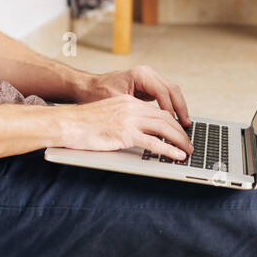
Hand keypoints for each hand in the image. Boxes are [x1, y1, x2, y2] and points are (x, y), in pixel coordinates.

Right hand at [58, 94, 193, 160]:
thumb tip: (137, 131)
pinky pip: (154, 142)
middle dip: (180, 131)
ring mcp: (129, 120)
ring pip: (164, 128)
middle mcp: (131, 107)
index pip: (156, 110)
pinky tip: (177, 155)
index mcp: (128, 101)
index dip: (171, 122)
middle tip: (189, 142)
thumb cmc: (82, 123)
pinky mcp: (125, 134)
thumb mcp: (108, 115)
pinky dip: (169, 150)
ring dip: (179, 140)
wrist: (67, 123)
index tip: (179, 131)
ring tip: (188, 150)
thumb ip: (124, 119)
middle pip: (165, 118)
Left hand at [77, 65, 190, 126]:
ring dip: (179, 107)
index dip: (170, 110)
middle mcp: (147, 73)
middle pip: (172, 90)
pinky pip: (165, 95)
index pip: (163, 93)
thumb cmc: (97, 94)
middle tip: (186, 125)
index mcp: (141, 75)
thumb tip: (151, 125)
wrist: (86, 87)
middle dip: (181, 108)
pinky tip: (174, 119)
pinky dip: (171, 106)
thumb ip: (135, 112)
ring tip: (184, 124)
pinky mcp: (148, 85)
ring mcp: (149, 78)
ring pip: (172, 91)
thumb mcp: (117, 103)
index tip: (175, 125)